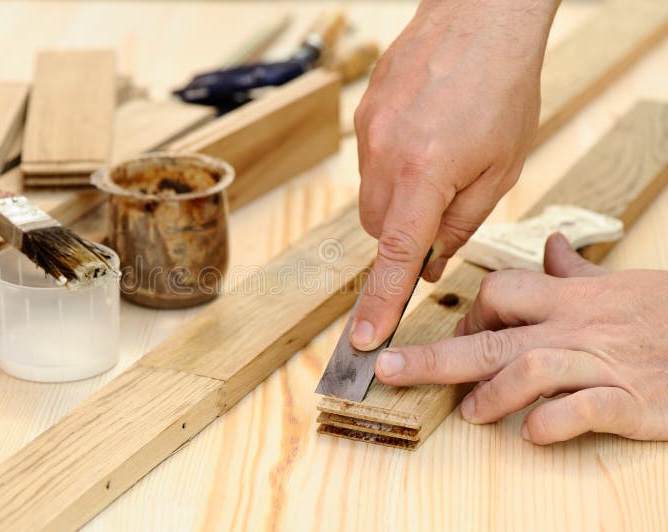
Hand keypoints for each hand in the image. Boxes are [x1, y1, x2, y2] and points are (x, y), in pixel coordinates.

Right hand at [351, 0, 558, 349]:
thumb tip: (431, 261)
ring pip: (369, 194)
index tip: (363, 338)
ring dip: (397, 199)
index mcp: (424, 175)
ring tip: (437, 163)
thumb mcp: (502, 168)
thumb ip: (462, 223)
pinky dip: (391, 166)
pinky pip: (368, 160)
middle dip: (400, 236)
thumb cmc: (503, 87)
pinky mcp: (362, 113)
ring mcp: (367, 131)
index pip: (392, 256)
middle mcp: (384, 155)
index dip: (378, 303)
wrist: (481, 15)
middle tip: (438, 217)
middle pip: (374, 227)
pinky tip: (424, 137)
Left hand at [375, 233, 667, 444]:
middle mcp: (575, 328)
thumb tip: (549, 247)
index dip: (470, 315)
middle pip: (491, 337)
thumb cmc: (665, 314)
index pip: (499, 292)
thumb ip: (575, 272)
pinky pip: (580, 411)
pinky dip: (549, 423)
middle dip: (433, 356)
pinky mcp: (630, 402)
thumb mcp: (620, 284)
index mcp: (569, 298)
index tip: (462, 335)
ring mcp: (601, 363)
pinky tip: (532, 431)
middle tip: (389, 371)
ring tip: (471, 413)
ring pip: (528, 372)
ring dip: (491, 395)